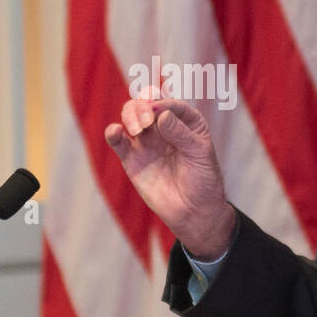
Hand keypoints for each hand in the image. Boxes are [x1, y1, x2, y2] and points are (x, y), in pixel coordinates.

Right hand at [104, 88, 235, 258]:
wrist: (193, 212)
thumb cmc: (203, 181)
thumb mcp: (200, 155)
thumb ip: (181, 134)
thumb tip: (162, 115)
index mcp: (186, 122)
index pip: (170, 104)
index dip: (162, 104)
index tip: (158, 112)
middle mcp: (164, 127)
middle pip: (146, 105)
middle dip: (142, 107)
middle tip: (146, 122)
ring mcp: (147, 142)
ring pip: (131, 117)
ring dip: (130, 116)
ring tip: (137, 130)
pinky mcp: (132, 159)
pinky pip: (119, 141)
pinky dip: (113, 133)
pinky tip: (115, 132)